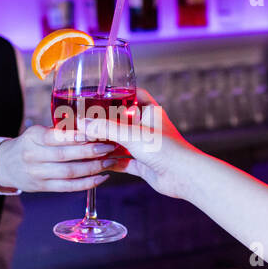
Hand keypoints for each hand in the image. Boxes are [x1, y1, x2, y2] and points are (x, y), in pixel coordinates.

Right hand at [0, 124, 119, 192]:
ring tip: (109, 161)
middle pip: (65, 155)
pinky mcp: (43, 187)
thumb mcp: (38, 132)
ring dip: (92, 168)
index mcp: (33, 137)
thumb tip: (90, 123)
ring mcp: (37, 173)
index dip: (78, 136)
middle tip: (109, 146)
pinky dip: (87, 183)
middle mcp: (33, 156)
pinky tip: (101, 178)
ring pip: (69, 173)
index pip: (57, 136)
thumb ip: (60, 130)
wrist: (6, 166)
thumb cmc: (29, 145)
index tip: (97, 132)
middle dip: (90, 151)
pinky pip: (68, 187)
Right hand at [79, 88, 199, 199]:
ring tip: (86, 141)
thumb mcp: (131, 134)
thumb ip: (106, 128)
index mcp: (151, 112)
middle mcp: (149, 127)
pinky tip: (98, 162)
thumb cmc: (166, 149)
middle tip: (87, 120)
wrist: (184, 176)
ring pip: (122, 142)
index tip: (103, 92)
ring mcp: (146, 146)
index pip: (135, 94)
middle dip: (106, 121)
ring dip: (106, 143)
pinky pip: (124, 161)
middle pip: (124, 119)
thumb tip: (83, 124)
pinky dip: (112, 162)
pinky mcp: (144, 164)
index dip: (121, 92)